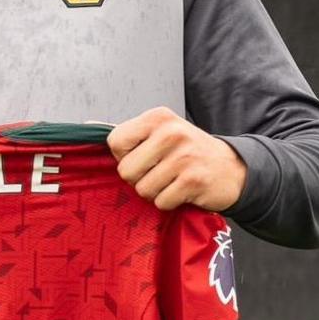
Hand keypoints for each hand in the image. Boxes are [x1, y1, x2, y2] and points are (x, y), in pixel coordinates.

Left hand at [107, 107, 246, 211]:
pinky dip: (170, 202)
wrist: (232, 168)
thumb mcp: (159, 133)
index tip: (143, 156)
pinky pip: (161, 202)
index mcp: (157, 117)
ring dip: (155, 192)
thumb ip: (126, 133)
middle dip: (139, 178)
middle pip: (125, 170)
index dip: (124, 156)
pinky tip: (183, 190)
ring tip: (172, 181)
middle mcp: (171, 132)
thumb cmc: (187, 152)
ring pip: (143, 189)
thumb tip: (86, 125)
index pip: (115, 142)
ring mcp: (184, 156)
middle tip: (160, 172)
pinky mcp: (194, 180)